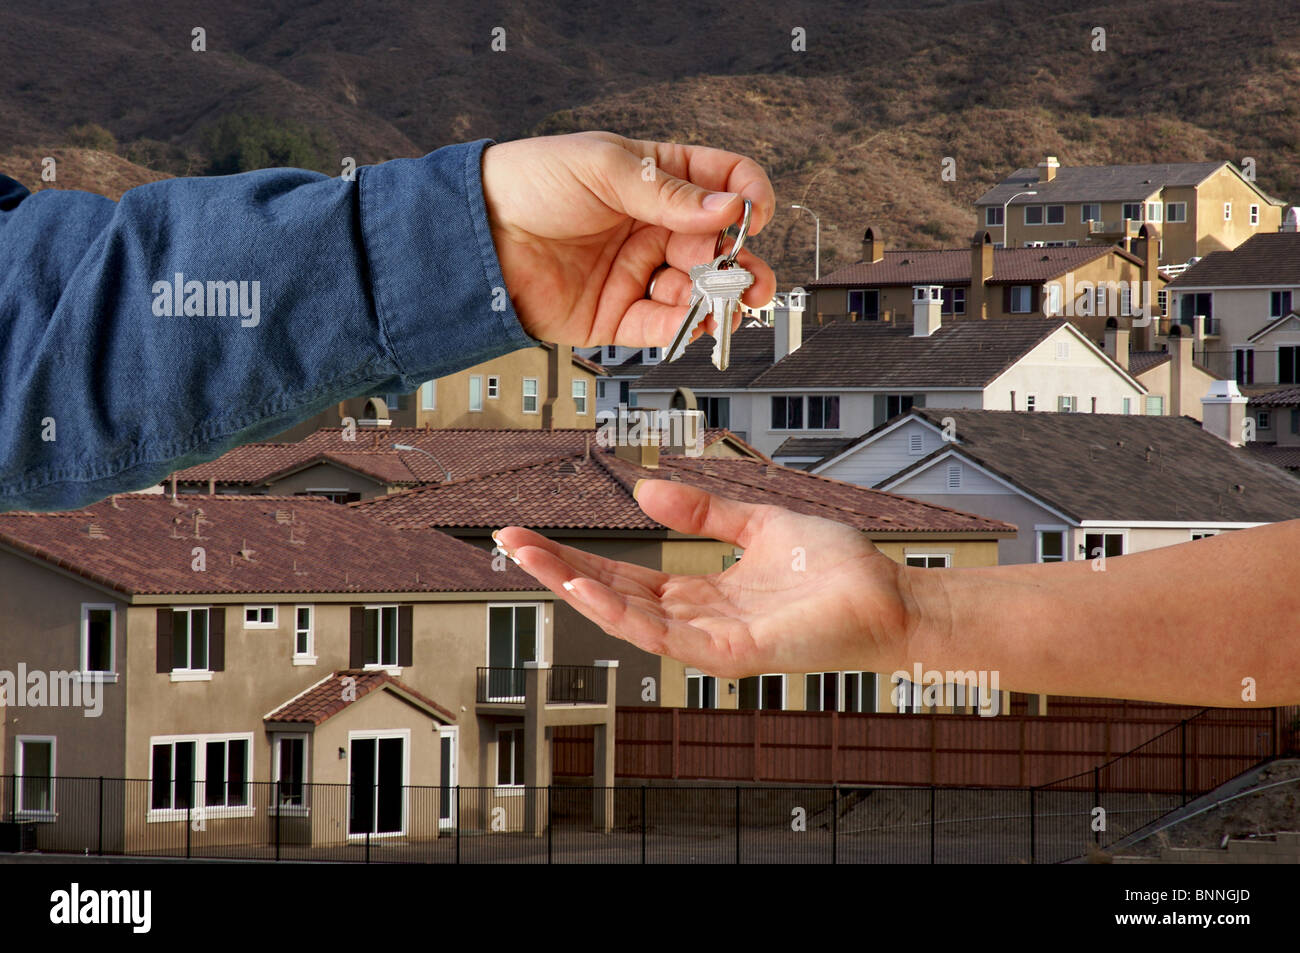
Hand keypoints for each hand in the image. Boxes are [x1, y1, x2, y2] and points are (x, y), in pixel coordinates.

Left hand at [480, 132, 776, 347]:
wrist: (476, 234)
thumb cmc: (528, 183)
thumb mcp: (603, 167)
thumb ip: (667, 192)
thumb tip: (726, 208)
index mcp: (656, 179)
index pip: (722, 184)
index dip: (746, 197)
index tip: (754, 214)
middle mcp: (653, 227)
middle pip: (719, 246)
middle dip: (742, 264)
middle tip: (751, 278)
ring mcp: (637, 272)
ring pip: (698, 291)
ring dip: (718, 299)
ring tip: (722, 304)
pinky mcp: (617, 314)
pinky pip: (661, 325)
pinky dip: (683, 327)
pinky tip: (694, 321)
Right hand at [493, 480, 922, 677]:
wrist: (891, 596)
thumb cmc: (834, 568)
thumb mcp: (756, 523)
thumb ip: (702, 511)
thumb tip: (645, 488)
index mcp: (700, 592)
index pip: (623, 574)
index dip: (575, 554)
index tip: (531, 534)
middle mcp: (698, 620)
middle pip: (614, 595)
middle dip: (559, 570)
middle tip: (510, 542)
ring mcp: (713, 641)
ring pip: (630, 620)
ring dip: (580, 591)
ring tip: (537, 563)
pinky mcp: (734, 653)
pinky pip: (668, 639)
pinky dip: (626, 618)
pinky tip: (591, 592)